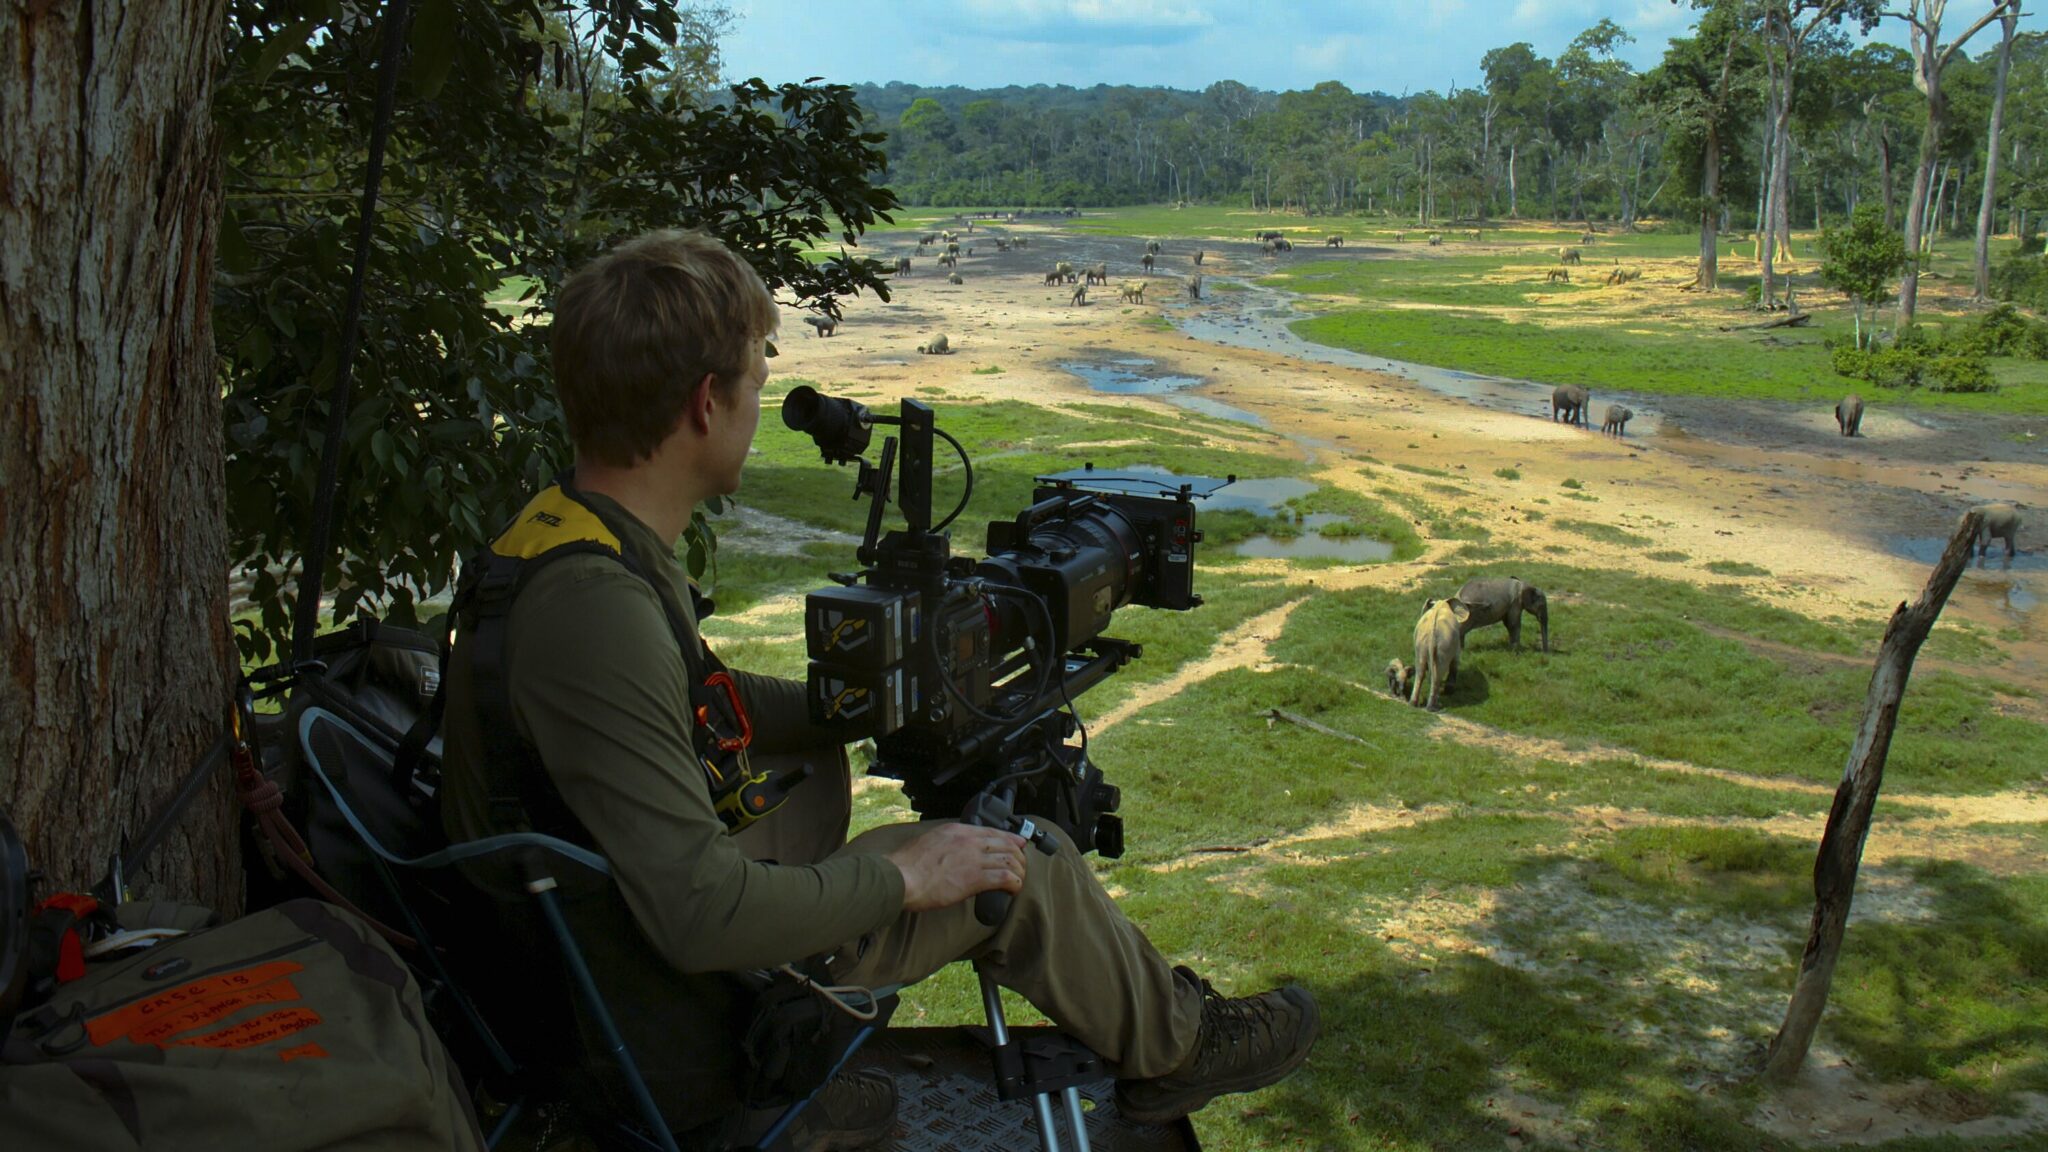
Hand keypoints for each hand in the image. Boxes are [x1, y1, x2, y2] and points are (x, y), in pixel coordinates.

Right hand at [886, 822, 1027, 912]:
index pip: (992, 831)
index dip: (1010, 838)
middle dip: (1018, 856)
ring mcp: (973, 858)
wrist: (900, 878)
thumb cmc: (907, 865)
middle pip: (1005, 844)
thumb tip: (954, 852)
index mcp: (956, 830)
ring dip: (1018, 872)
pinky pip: (1005, 877)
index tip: (1018, 844)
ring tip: (1018, 880)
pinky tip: (1013, 889)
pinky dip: (1014, 883)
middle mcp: (968, 841)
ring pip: (1009, 860)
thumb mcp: (928, 841)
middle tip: (1020, 866)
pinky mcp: (975, 878)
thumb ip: (946, 843)